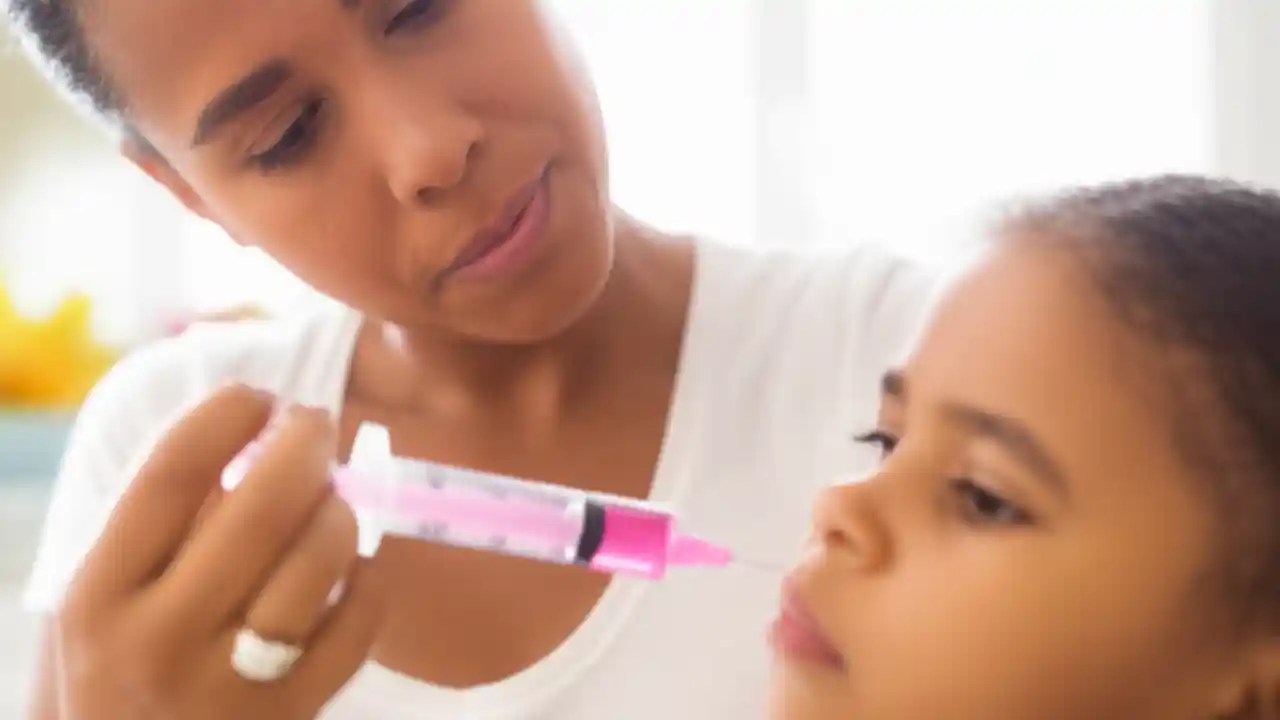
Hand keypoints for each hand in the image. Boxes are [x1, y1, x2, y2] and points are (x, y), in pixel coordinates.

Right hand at [54, 385, 383, 718]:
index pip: (169, 476)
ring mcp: (230, 683)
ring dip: (339, 511)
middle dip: (302, 447)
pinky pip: (359, 622)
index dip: (223, 417)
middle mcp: (159, 639)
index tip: (257, 395)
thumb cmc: (132, 667)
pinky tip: (356, 568)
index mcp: (101, 595)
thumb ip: (168, 524)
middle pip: (257, 510)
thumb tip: (257, 429)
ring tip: (333, 502)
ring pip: (316, 561)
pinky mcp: (293, 714)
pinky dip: (370, 580)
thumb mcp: (115, 601)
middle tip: (317, 424)